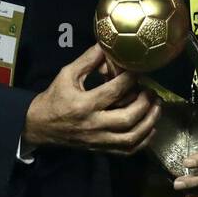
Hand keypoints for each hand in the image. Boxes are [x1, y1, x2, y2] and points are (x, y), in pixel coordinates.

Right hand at [23, 44, 159, 153]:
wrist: (40, 126)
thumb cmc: (54, 98)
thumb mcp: (66, 75)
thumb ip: (88, 60)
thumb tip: (107, 45)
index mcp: (83, 105)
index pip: (113, 92)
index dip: (130, 79)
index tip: (139, 70)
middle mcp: (93, 125)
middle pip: (127, 119)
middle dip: (144, 104)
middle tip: (151, 91)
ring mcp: (99, 140)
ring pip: (131, 138)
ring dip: (149, 122)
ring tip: (157, 106)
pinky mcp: (101, 149)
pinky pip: (128, 151)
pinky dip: (143, 141)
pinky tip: (150, 127)